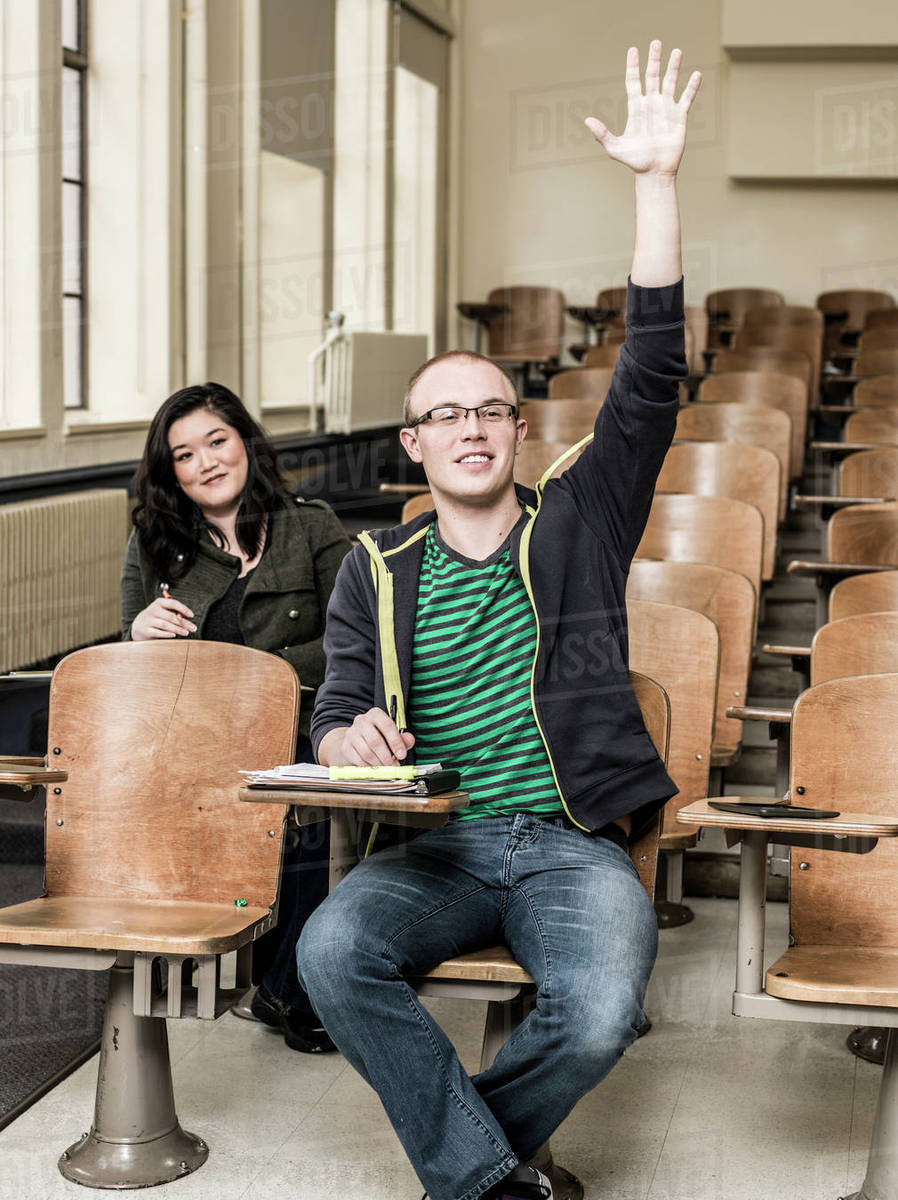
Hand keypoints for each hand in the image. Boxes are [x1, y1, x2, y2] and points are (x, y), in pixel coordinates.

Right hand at [130, 597, 196, 640]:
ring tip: (186, 633)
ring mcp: (149, 620)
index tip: (192, 615)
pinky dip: (167, 634)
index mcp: (159, 602)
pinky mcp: (146, 630)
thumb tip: (187, 618)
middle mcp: (153, 610)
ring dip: (177, 629)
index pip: (173, 603)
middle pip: (170, 616)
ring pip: (165, 625)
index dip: (183, 609)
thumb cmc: (157, 616)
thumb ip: (174, 611)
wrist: (139, 624)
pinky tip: (174, 635)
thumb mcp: (163, 609)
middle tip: (193, 628)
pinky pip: (158, 632)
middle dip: (184, 623)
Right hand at [328, 708, 415, 766]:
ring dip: (378, 764)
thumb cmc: (377, 737)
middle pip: (375, 741)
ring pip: (366, 752)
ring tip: (386, 768)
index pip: (387, 725)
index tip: (401, 755)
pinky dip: (368, 767)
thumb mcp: (392, 736)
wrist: (356, 741)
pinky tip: (375, 768)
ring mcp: (352, 733)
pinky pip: (358, 760)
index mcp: (375, 714)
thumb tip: (409, 740)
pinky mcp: (346, 747)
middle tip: (394, 766)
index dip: (396, 742)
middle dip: (387, 757)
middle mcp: (362, 721)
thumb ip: (403, 738)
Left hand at [585, 41, 700, 176]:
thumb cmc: (635, 162)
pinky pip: (686, 98)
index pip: (634, 82)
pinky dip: (691, 87)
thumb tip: (587, 120)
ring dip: (674, 67)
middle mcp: (651, 105)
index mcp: (636, 108)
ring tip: (677, 51)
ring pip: (671, 82)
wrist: (654, 173)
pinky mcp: (679, 117)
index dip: (633, 66)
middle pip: (653, 76)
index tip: (633, 50)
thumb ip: (602, 134)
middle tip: (656, 42)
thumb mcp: (615, 148)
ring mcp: (666, 109)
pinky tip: (696, 74)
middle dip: (654, 59)